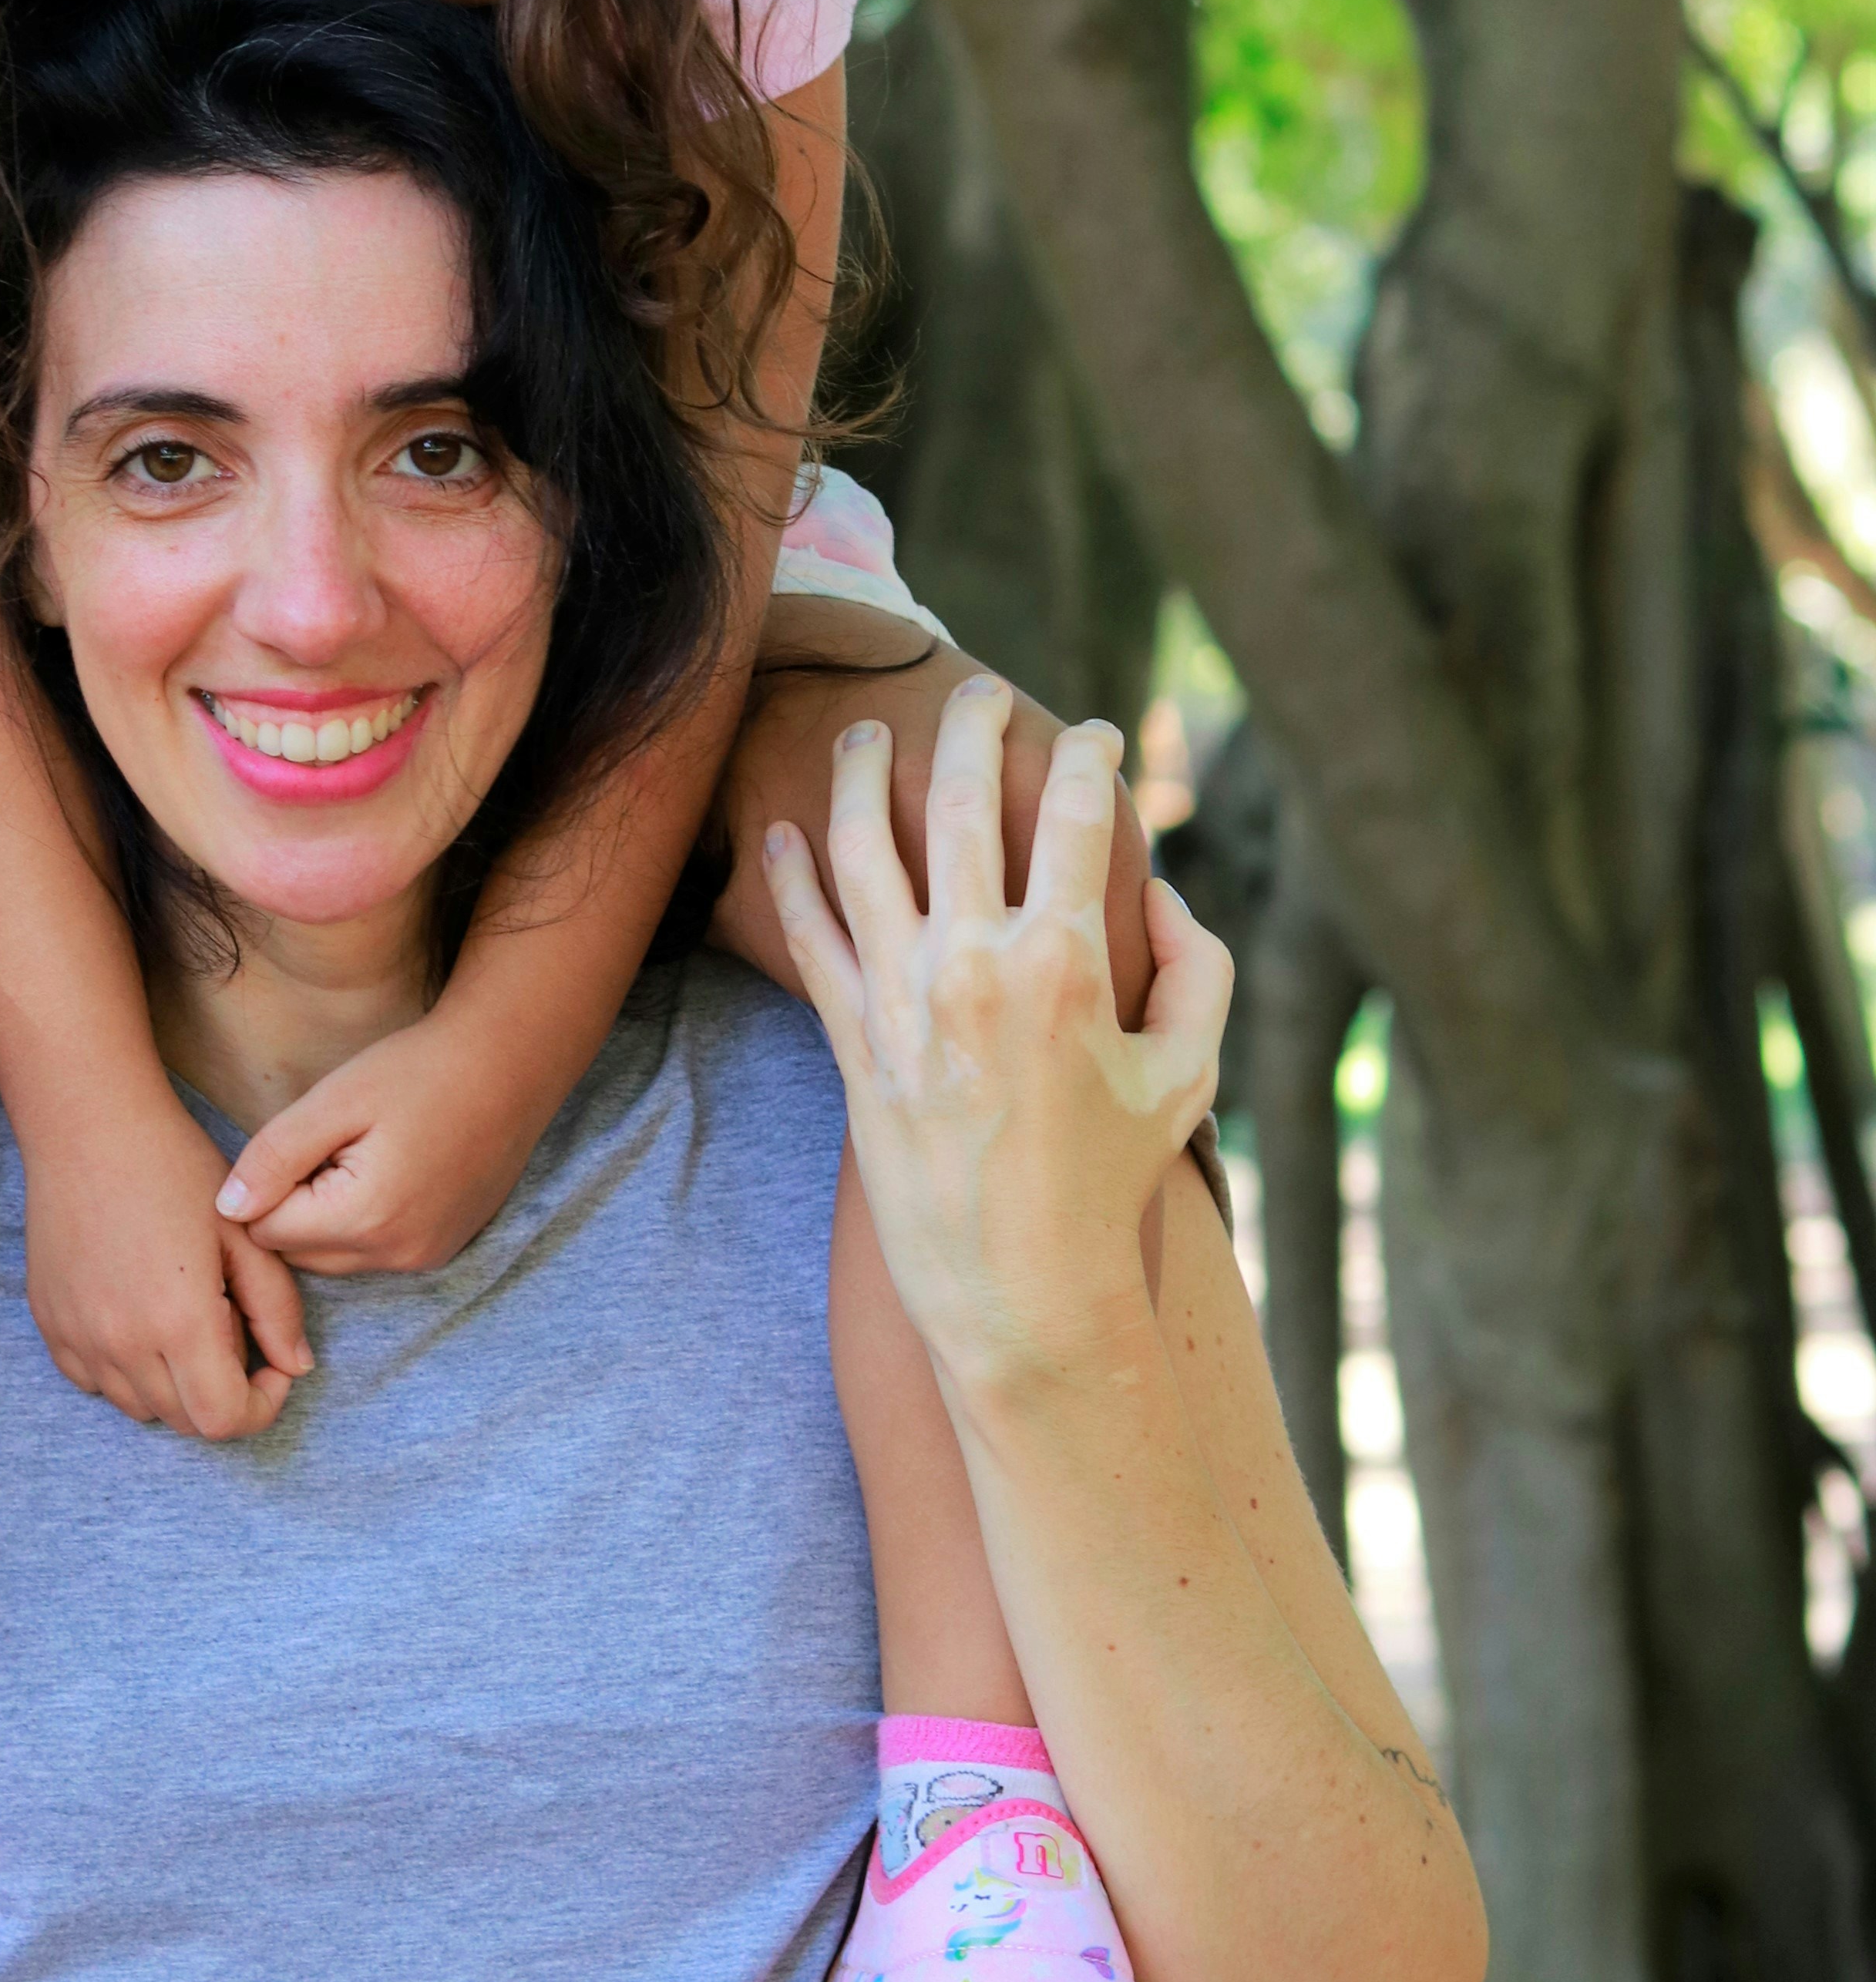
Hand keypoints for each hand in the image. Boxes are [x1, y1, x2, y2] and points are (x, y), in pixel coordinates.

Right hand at [21, 1074, 312, 1440]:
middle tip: (233, 1331)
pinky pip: (93, 1381)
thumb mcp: (245, 1235)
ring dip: (174, 1385)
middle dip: (223, 1395)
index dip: (261, 1405)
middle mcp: (122, 1343)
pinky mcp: (49, 1323)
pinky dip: (126, 1370)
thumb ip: (278, 1308)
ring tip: (186, 1322)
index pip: (224, 1420)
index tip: (271, 1364)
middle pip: (184, 1421)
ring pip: (138, 1407)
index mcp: (179, 1322)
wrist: (89, 1127)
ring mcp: (78, 1337)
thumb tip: (296, 1366)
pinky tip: (140, 1317)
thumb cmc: (175, 1168)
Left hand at [212, 1008, 542, 1274]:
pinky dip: (363, 1224)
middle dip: (293, 1208)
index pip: (266, 1231)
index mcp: (362, 1218)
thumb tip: (226, 1208)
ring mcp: (422, 1258)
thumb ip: (274, 1156)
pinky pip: (373, 1254)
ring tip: (357, 1156)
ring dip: (327, 1219)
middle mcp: (395, 1254)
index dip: (267, 1185)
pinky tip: (388, 1171)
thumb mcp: (334, 1101)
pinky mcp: (440, 1251)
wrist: (508, 1067)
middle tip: (326, 1147)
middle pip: (297, 1253)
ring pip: (334, 1258)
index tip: (297, 1142)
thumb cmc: (418, 1072)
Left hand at [762, 679, 1229, 1394]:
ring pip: (863, 850)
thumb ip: (1196, 968)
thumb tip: (1156, 889)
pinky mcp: (853, 1042)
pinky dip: (793, 876)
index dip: (1087, 760)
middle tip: (976, 689)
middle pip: (961, 802)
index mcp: (1068, 963)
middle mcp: (976, 965)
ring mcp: (904, 1001)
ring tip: (862, 733)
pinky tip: (787, 831)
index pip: (1075, 818)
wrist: (1019, 1292)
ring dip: (859, 776)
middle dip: (972, 726)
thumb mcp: (1186, 1074)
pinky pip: (811, 938)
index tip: (1091, 737)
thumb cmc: (1111, 1183)